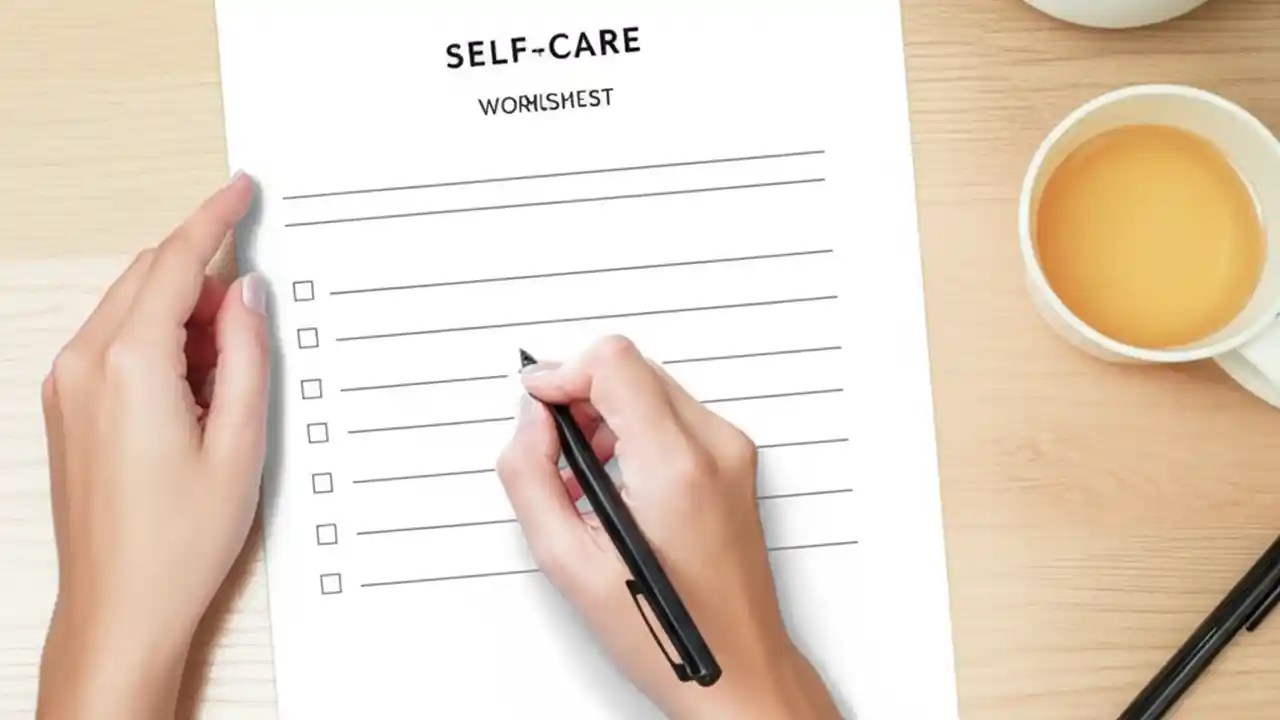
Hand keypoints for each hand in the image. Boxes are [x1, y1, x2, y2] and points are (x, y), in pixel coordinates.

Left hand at [37, 174, 268, 719]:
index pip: (175, 263)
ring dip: (182, 318)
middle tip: (251, 324)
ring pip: (132, 309)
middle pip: (149, 279)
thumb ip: (245, 352)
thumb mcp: (241, 442)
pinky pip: (116, 343)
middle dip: (204, 282)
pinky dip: (159, 345)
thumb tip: (246, 294)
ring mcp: (69, 386)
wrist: (121, 606)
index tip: (238, 191)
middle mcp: (85, 366)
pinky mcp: (69, 406)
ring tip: (224, 383)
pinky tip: (193, 392)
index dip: (213, 219)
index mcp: (129, 366)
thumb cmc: (177, 542)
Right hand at [498, 336, 839, 719]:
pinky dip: (635, 431)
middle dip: (581, 396)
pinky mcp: (735, 461)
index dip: (562, 375)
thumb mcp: (569, 561)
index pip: (614, 363)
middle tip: (555, 449)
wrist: (736, 666)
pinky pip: (672, 414)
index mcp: (676, 467)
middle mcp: (715, 448)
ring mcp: (732, 452)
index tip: (537, 405)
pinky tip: (617, 480)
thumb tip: (531, 422)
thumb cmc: (669, 631)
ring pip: (650, 386)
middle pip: (631, 368)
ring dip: (607, 414)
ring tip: (585, 475)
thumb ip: (532, 476)